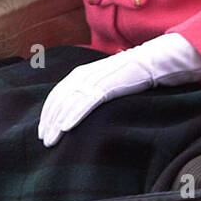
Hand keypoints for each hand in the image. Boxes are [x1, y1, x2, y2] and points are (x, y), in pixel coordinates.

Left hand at [39, 34, 200, 145]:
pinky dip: (74, 114)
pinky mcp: (109, 84)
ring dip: (57, 122)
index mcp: (83, 72)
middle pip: (59, 98)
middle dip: (49, 120)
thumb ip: (95, 91)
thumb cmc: (135, 74)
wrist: (157, 60)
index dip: (49, 112)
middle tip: (43, 140)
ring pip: (69, 101)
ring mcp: (97, 78)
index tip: (43, 130)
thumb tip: (83, 108)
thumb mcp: (111, 81)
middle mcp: (86, 73)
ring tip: (51, 140)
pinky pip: (87, 101)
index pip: (58, 93)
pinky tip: (66, 128)